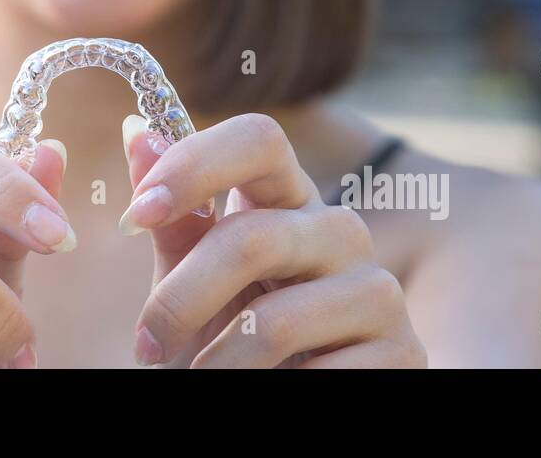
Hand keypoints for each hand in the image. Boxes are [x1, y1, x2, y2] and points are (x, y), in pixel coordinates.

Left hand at [119, 112, 426, 367]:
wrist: (284, 409)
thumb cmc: (231, 339)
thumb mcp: (192, 277)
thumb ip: (173, 216)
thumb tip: (138, 131)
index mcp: (288, 200)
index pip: (258, 139)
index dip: (194, 163)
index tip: (137, 213)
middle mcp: (340, 232)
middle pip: (252, 238)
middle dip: (181, 300)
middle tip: (146, 345)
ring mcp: (379, 290)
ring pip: (276, 320)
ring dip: (218, 364)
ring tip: (198, 382)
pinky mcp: (403, 353)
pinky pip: (318, 374)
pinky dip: (269, 391)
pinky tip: (265, 393)